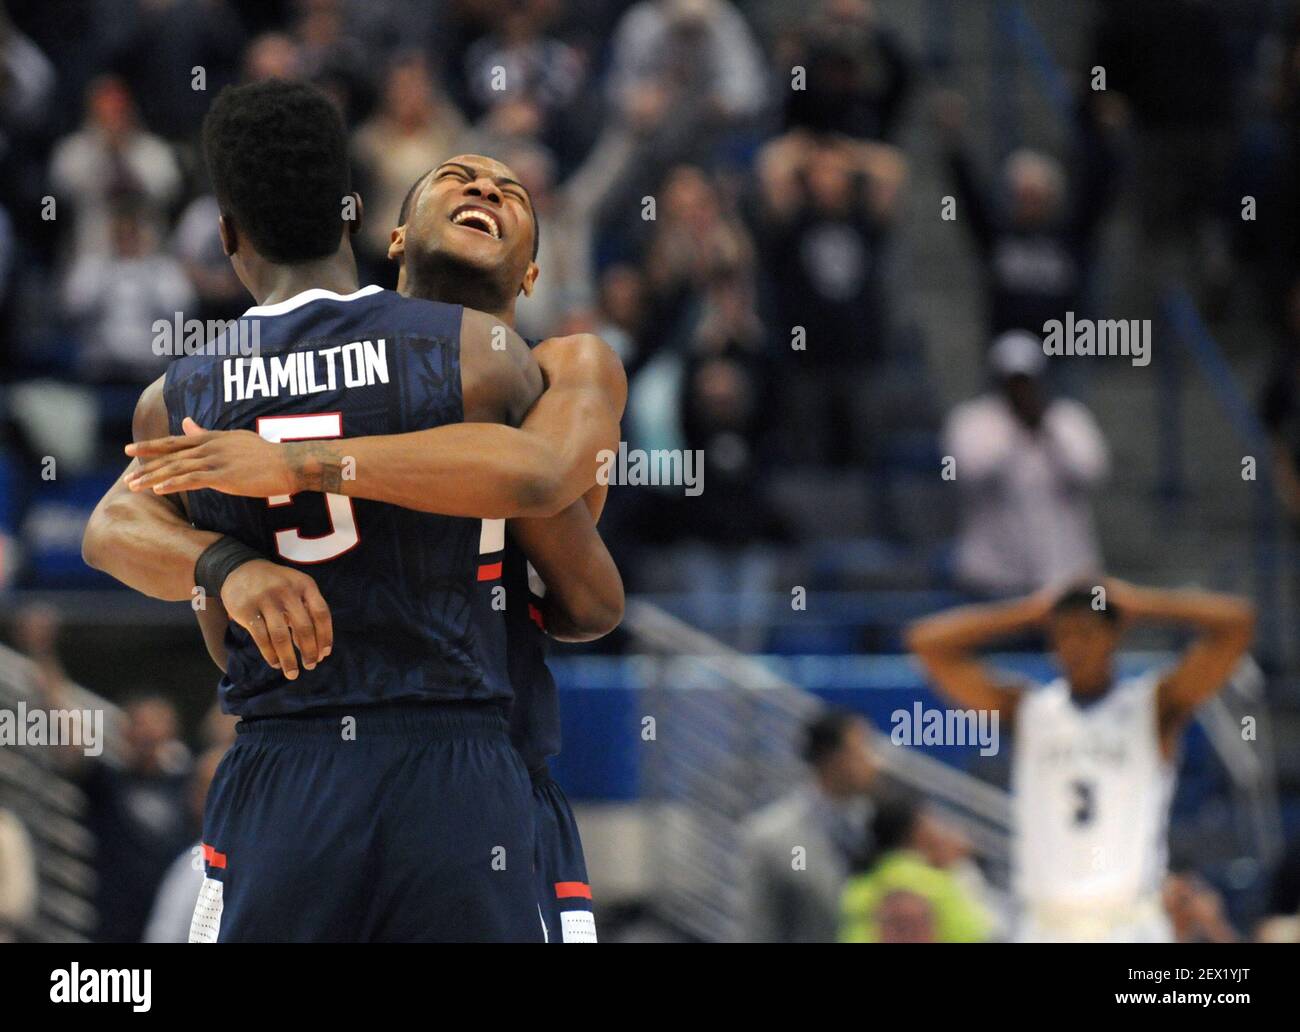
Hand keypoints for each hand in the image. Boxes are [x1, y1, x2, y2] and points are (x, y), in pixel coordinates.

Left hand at [126, 418, 296, 497]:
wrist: (289, 463)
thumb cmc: (266, 455)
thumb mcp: (234, 439)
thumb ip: (207, 432)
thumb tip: (187, 422)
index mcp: (212, 438)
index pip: (174, 442)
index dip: (151, 446)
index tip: (129, 450)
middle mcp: (210, 446)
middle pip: (171, 457)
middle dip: (146, 467)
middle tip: (127, 479)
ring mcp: (216, 460)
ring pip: (177, 468)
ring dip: (153, 478)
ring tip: (134, 487)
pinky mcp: (224, 475)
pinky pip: (193, 480)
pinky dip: (174, 483)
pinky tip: (159, 489)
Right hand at [217, 559, 332, 678]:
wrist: (241, 569)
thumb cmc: (276, 586)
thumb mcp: (296, 590)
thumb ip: (306, 614)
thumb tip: (316, 650)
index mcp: (305, 585)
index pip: (321, 614)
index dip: (325, 636)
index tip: (324, 654)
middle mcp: (287, 591)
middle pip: (304, 627)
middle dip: (309, 651)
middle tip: (311, 666)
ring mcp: (266, 599)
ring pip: (281, 636)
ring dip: (289, 659)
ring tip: (292, 673)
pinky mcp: (247, 609)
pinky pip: (262, 638)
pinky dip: (270, 654)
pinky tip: (276, 663)